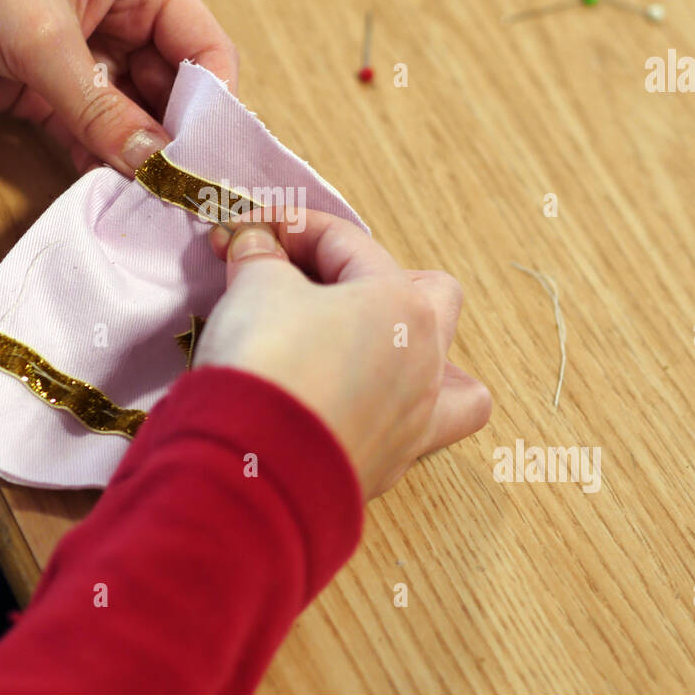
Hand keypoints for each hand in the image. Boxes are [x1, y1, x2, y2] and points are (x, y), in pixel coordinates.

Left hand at [0, 0, 237, 175]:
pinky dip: (102, 161)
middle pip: (175, 91)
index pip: (205, 47)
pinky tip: (111, 191)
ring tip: (151, 200)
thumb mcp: (44, 40)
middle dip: (178, 138)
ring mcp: (91, 61)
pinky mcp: (55, 93)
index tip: (211, 153)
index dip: (215, 99)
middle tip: (182, 190)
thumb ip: (101, 108)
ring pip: (136, 119)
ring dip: (141, 156)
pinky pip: (94, 133)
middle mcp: (126, 22)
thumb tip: (155, 164)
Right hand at [194, 212, 491, 497]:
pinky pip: (419, 431)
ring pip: (448, 373)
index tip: (247, 232)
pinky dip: (399, 412)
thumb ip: (261, 258)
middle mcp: (424, 360)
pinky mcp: (388, 463)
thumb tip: (256, 248)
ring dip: (411, 349)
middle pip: (431, 296)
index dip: (290, 228)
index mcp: (402, 304)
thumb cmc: (268, 364)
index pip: (346, 243)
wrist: (254, 466)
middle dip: (376, 278)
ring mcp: (415, 417)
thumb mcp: (256, 287)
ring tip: (367, 343)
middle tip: (314, 283)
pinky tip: (368, 406)